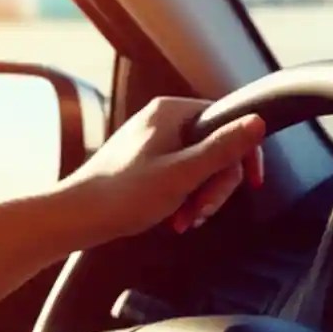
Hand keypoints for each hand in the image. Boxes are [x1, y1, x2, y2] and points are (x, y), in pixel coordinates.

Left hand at [60, 97, 264, 240]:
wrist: (75, 217)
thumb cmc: (122, 195)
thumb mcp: (182, 173)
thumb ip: (222, 148)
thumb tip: (257, 121)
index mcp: (172, 112)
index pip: (227, 122)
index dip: (243, 155)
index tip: (251, 184)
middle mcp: (163, 120)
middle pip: (215, 148)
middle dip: (214, 186)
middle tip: (202, 210)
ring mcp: (154, 141)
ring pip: (199, 166)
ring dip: (199, 197)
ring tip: (185, 219)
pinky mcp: (146, 162)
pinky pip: (181, 176)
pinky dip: (183, 198)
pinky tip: (175, 218)